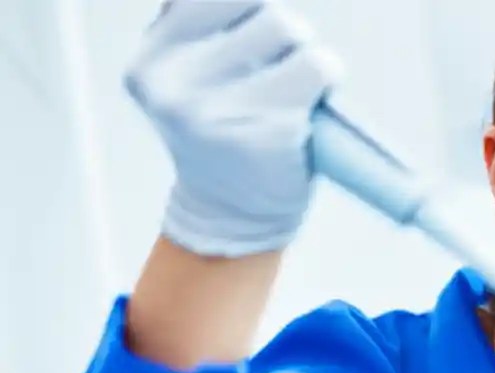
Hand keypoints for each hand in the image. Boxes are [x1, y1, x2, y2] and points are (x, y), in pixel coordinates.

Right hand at [124, 1, 342, 256]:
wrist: (232, 213)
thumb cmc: (224, 133)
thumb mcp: (188, 76)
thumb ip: (199, 27)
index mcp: (150, 63)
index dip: (245, 7)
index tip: (255, 36)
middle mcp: (172, 84)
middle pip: (256, 6)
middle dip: (281, 32)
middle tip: (278, 69)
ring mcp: (218, 109)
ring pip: (287, 28)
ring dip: (306, 52)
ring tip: (294, 88)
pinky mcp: (266, 128)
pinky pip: (317, 66)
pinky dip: (327, 75)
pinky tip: (311, 104)